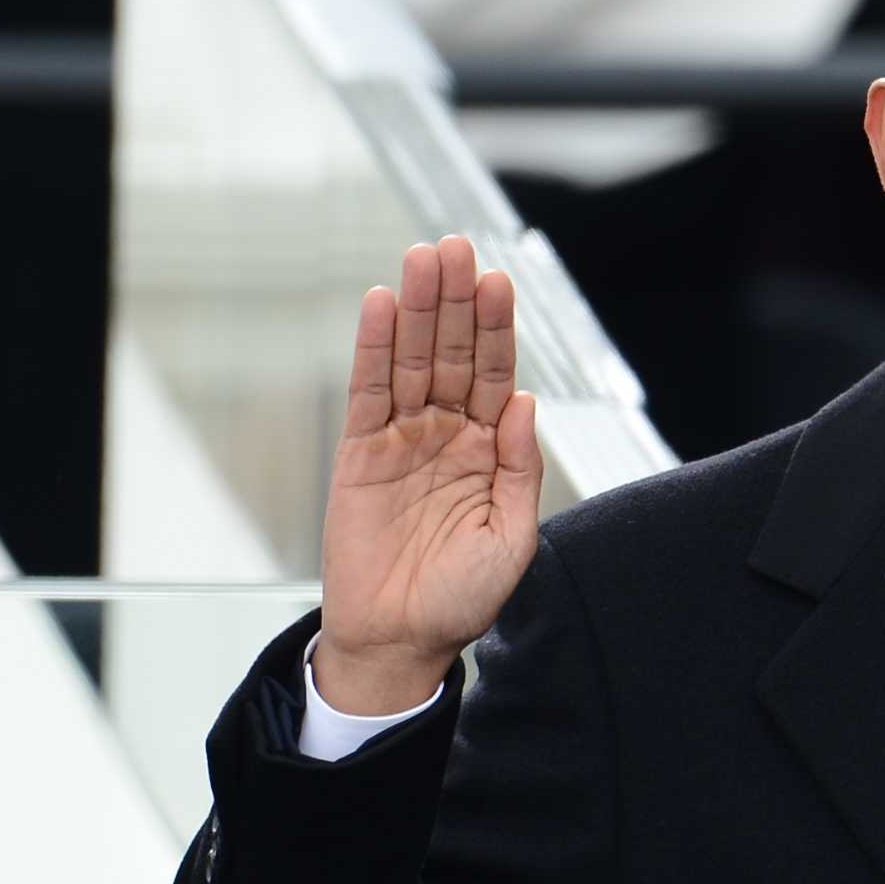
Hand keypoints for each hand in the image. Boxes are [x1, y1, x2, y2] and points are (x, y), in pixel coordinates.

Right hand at [317, 236, 542, 714]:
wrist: (402, 638)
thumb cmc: (463, 597)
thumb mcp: (511, 535)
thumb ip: (520, 467)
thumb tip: (525, 400)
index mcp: (491, 452)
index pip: (496, 376)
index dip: (496, 329)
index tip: (497, 279)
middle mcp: (448, 435)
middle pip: (454, 354)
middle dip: (456, 301)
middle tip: (455, 245)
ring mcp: (403, 440)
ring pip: (412, 361)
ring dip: (418, 309)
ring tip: (423, 257)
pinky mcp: (360, 453)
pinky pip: (368, 391)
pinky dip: (375, 348)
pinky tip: (383, 306)